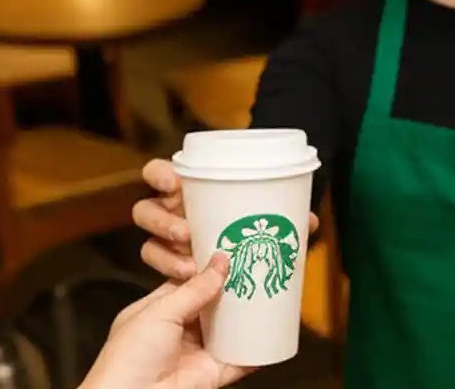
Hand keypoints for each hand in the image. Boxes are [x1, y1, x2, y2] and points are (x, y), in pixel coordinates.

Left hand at [79, 253, 254, 388]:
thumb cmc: (128, 359)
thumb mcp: (159, 313)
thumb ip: (193, 290)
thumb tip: (219, 263)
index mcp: (156, 313)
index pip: (187, 284)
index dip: (207, 269)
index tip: (229, 252)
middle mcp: (178, 332)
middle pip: (211, 306)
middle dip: (230, 290)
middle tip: (253, 267)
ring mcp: (196, 353)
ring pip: (228, 331)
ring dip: (245, 316)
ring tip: (267, 291)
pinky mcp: (212, 374)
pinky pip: (239, 360)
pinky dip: (255, 350)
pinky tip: (270, 333)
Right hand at [135, 159, 319, 280]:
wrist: (242, 240)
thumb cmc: (246, 215)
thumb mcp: (261, 210)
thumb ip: (283, 213)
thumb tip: (310, 222)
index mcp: (182, 187)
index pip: (155, 172)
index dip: (159, 175)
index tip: (175, 184)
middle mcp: (168, 211)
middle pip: (144, 210)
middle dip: (162, 222)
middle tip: (187, 233)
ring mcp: (165, 240)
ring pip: (147, 244)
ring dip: (164, 255)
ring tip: (190, 266)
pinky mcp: (170, 265)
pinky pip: (158, 271)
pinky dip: (171, 275)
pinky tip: (190, 281)